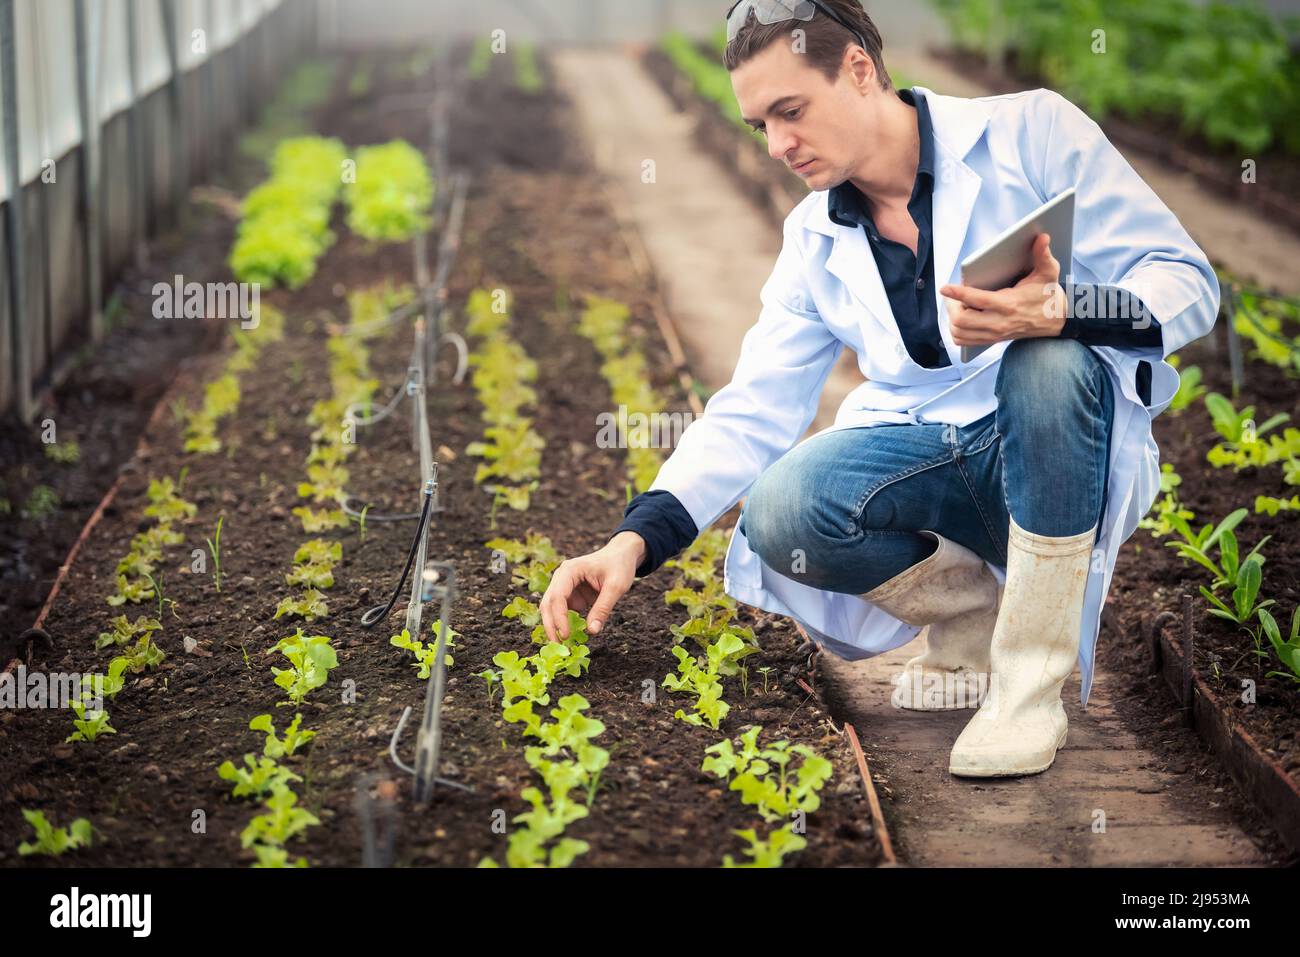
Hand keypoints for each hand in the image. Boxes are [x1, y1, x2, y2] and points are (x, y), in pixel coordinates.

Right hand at [539, 531, 645, 641]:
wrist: (622, 555)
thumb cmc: (619, 566)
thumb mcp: (616, 587)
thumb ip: (603, 608)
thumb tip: (592, 631)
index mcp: (569, 570)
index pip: (557, 596)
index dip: (559, 617)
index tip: (566, 635)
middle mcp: (561, 577)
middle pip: (548, 603)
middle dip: (551, 625)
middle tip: (557, 646)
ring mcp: (564, 586)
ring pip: (551, 609)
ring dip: (554, 626)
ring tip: (562, 645)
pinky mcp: (570, 595)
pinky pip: (562, 612)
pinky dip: (564, 624)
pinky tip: (570, 637)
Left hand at [940, 233, 1066, 346]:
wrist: (1057, 320)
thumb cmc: (1048, 294)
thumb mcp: (1048, 273)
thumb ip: (1043, 256)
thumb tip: (1042, 237)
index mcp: (1009, 304)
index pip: (976, 300)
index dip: (958, 293)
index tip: (945, 288)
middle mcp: (999, 322)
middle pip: (961, 320)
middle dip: (951, 306)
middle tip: (952, 296)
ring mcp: (994, 334)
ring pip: (959, 333)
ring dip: (951, 319)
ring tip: (955, 306)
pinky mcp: (992, 340)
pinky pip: (964, 342)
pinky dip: (957, 331)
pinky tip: (960, 318)